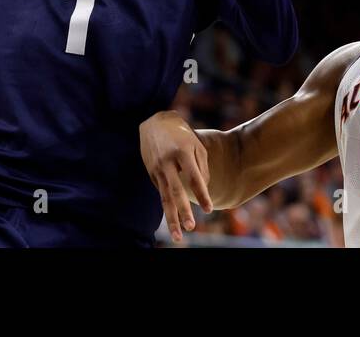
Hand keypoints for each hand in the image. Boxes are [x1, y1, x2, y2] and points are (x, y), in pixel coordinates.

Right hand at [139, 111, 211, 242]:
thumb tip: (203, 189)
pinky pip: (162, 191)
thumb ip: (202, 166)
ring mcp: (157, 168)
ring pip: (164, 198)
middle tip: (191, 227)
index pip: (194, 178)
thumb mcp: (196, 144)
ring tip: (178, 236)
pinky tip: (174, 216)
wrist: (154, 123)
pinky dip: (169, 205)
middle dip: (183, 211)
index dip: (202, 195)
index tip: (209, 210)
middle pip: (176, 191)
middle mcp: (167, 162)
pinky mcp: (151, 173)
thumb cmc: (181, 134)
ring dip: (171, 218)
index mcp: (182, 152)